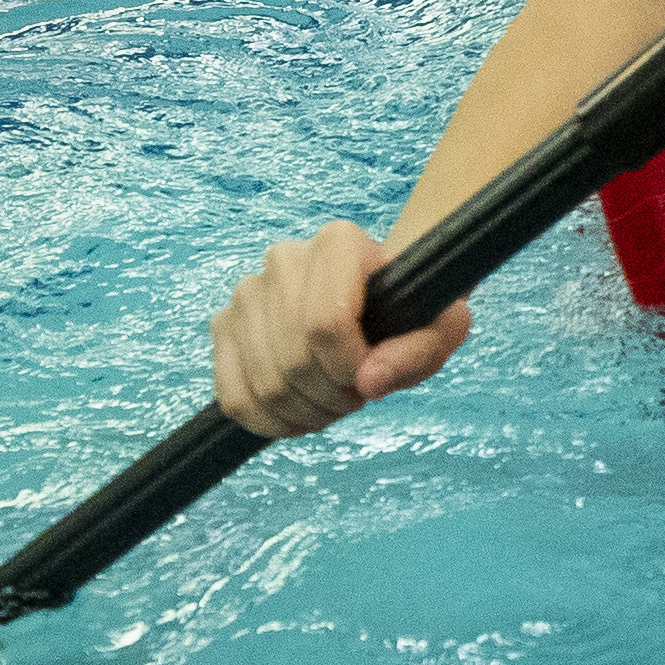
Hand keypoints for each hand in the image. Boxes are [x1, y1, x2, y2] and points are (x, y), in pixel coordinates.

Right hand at [209, 221, 470, 438]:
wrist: (376, 302)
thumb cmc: (411, 313)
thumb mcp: (441, 329)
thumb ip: (417, 352)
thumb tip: (368, 382)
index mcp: (338, 243)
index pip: (326, 324)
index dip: (350, 369)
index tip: (371, 377)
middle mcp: (283, 258)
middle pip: (294, 359)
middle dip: (331, 397)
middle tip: (354, 395)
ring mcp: (246, 292)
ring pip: (264, 383)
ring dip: (305, 413)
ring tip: (332, 401)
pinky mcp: (223, 326)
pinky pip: (233, 395)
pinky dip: (268, 422)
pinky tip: (298, 414)